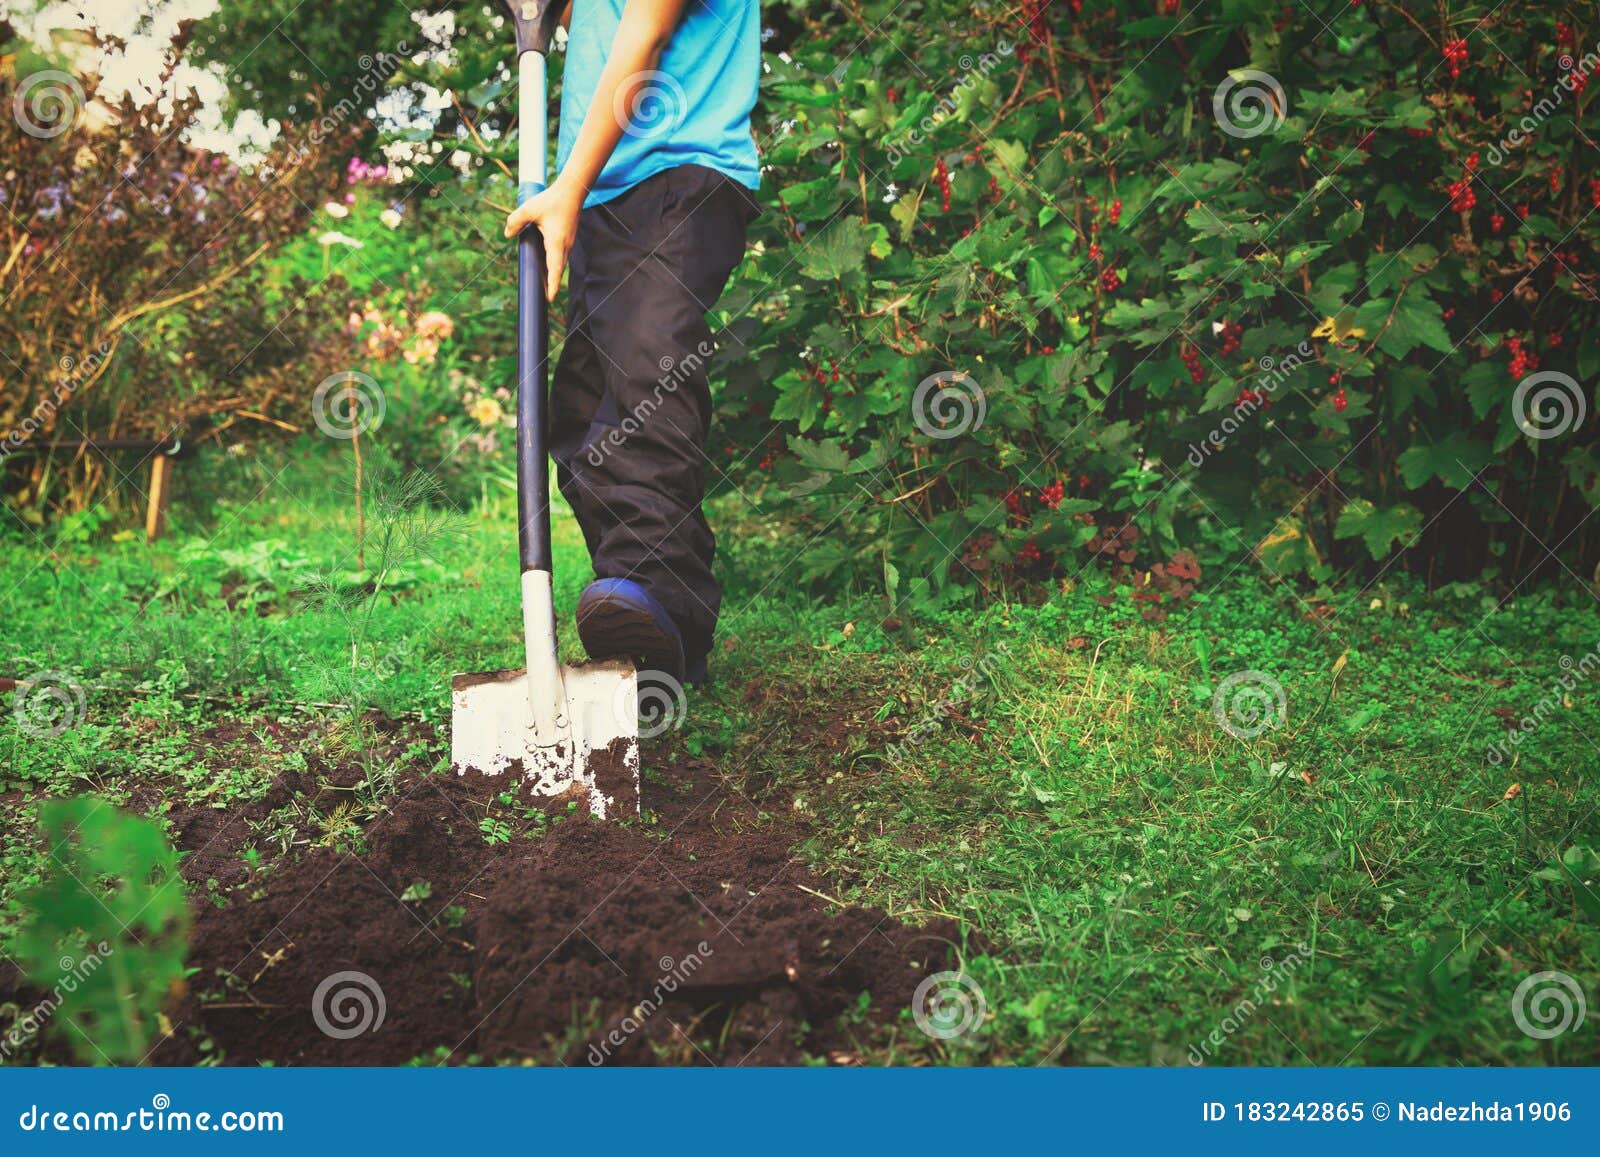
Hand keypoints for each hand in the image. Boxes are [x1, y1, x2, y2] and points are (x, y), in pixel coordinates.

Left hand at [503, 179, 584, 300]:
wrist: (571, 191)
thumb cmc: (551, 199)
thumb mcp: (529, 208)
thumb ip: (515, 221)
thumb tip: (507, 234)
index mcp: (556, 242)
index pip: (555, 269)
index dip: (553, 285)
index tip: (550, 299)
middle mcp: (565, 246)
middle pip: (558, 271)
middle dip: (552, 285)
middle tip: (544, 299)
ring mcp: (568, 243)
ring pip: (560, 264)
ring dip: (554, 275)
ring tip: (546, 287)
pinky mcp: (567, 239)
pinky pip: (561, 257)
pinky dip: (555, 266)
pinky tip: (547, 267)